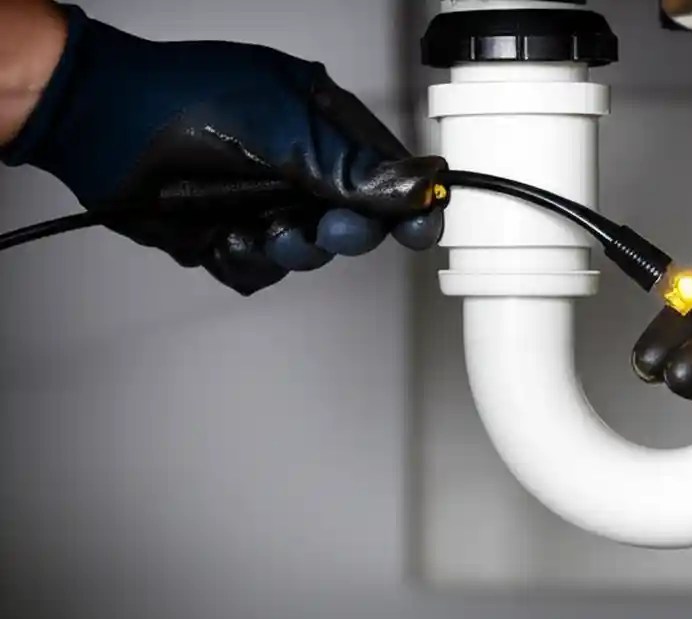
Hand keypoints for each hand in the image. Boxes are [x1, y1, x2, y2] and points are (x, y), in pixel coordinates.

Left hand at [1, 4, 444, 294]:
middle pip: (352, 221)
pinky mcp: (226, 231)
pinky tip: (227, 236)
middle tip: (323, 226)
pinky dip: (246, 261)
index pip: (386, 172)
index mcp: (321, 122)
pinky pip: (259, 270)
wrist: (95, 122)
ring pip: (306, 252)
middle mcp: (295, 162)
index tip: (420, 228)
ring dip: (288, 248)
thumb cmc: (176, 98)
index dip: (407, 205)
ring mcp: (261, 198)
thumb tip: (417, 185)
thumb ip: (353, 168)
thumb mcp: (284, 128)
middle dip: (340, 232)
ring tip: (261, 229)